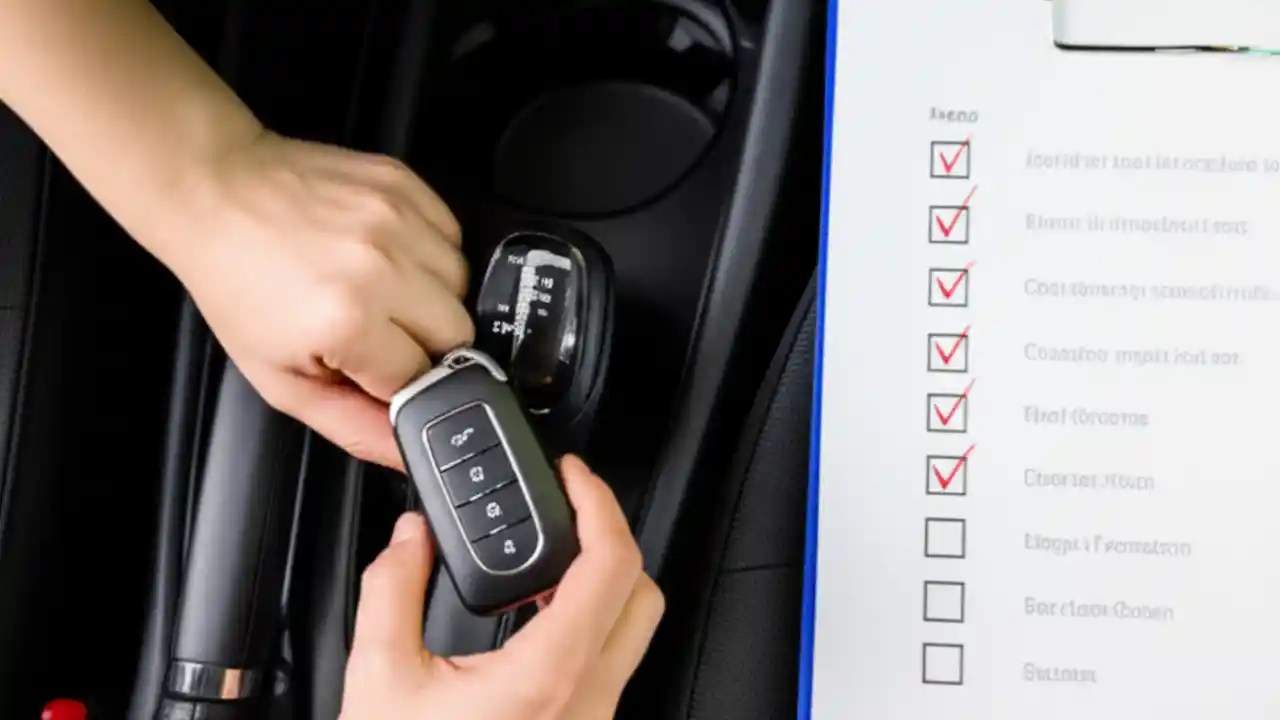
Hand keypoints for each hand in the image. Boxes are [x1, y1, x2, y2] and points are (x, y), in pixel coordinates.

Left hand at [152, 130, 471, 469]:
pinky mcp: (402, 185)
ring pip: (462, 283)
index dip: (397, 381)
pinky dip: (428, 252)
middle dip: (423, 342)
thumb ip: (353, 425)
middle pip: (458, 332)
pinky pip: (451, 235)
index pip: (423, 378)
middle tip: (375, 330)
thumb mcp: (280, 379)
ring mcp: (395, 219)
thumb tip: (406, 450)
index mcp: (347, 320)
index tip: (369, 369)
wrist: (213, 196)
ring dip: (429, 295)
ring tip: (378, 288)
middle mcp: (380, 266)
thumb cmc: (239, 284)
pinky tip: (383, 253)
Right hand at [339, 456, 664, 719]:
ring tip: (551, 556)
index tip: (575, 478)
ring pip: (633, 632)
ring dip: (604, 583)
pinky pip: (610, 664)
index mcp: (548, 677)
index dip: (599, 504)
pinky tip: (540, 615)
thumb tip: (410, 538)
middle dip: (612, 538)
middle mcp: (588, 702)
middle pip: (642, 594)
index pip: (611, 566)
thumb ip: (393, 589)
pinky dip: (590, 623)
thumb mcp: (380, 677)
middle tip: (571, 509)